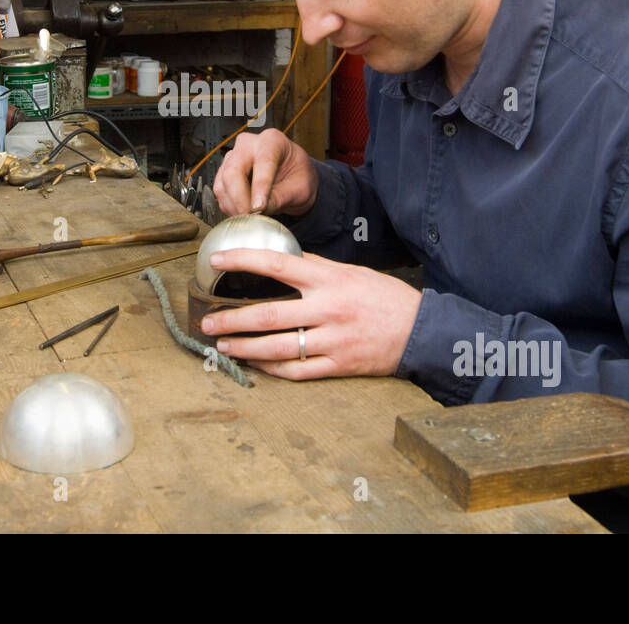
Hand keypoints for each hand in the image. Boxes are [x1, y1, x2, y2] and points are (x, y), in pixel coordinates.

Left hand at [200, 248, 421, 379]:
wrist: (422, 331)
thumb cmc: (384, 298)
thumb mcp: (351, 272)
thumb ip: (316, 267)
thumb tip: (285, 257)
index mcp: (329, 281)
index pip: (278, 264)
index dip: (243, 261)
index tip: (216, 262)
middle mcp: (328, 310)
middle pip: (268, 315)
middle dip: (231, 319)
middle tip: (207, 320)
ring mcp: (332, 341)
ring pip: (278, 348)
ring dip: (244, 347)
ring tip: (222, 344)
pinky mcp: (339, 367)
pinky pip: (297, 372)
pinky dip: (271, 368)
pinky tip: (254, 363)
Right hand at [213, 128, 317, 216]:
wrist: (292, 176)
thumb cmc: (298, 175)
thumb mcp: (300, 188)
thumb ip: (280, 197)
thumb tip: (258, 210)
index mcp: (273, 141)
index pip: (262, 162)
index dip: (259, 187)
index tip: (259, 208)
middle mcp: (249, 145)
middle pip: (233, 172)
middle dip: (240, 199)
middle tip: (251, 217)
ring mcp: (234, 157)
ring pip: (222, 183)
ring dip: (234, 206)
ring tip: (250, 217)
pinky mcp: (224, 171)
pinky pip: (220, 191)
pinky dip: (230, 206)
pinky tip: (244, 212)